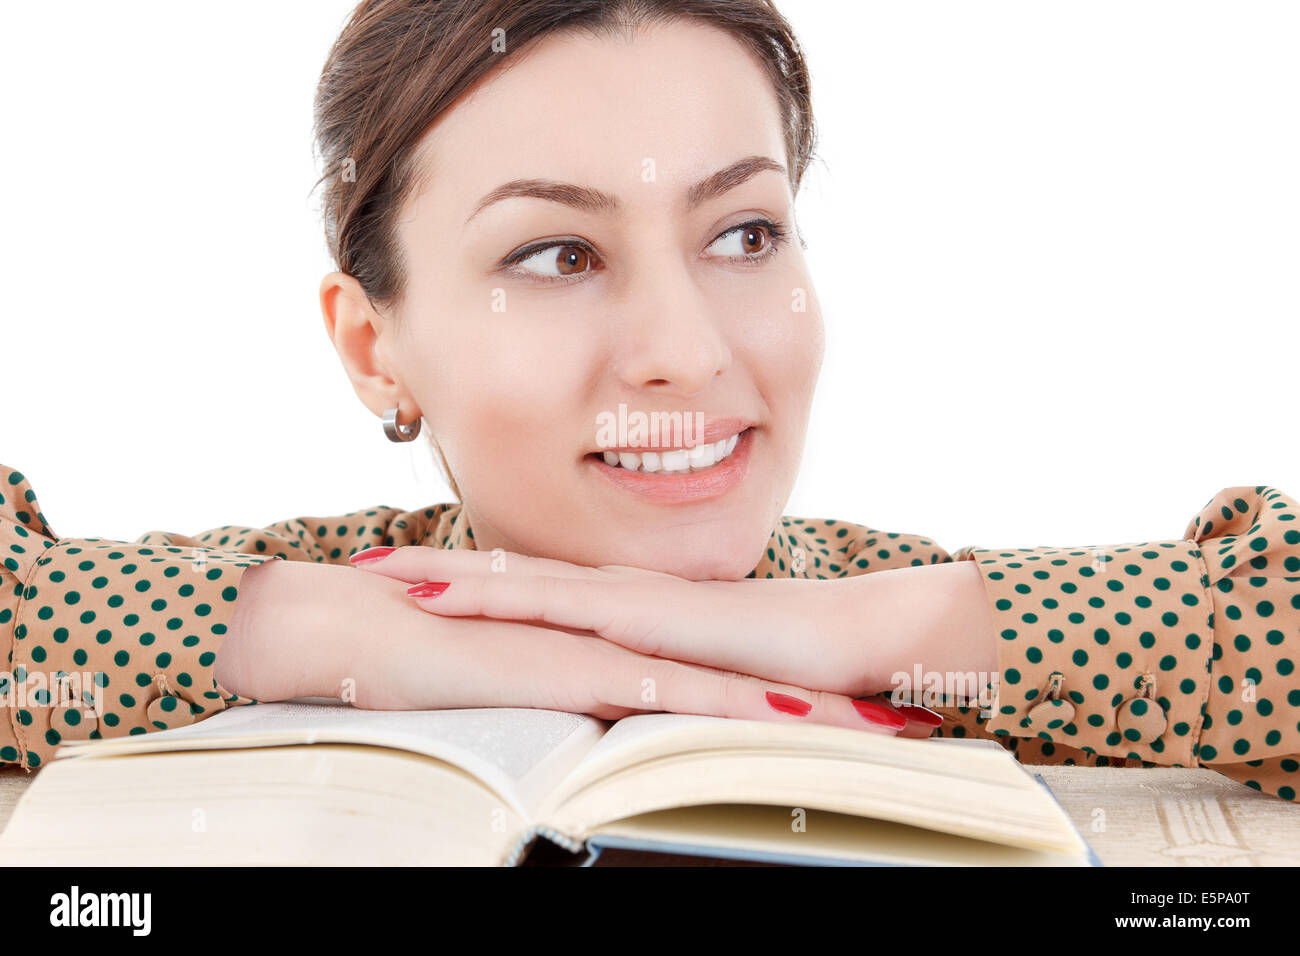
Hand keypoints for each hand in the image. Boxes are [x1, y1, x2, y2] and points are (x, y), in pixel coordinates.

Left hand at [348, 546, 944, 736]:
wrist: (850, 641)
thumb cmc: (790, 662)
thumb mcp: (709, 678)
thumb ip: (669, 680)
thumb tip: (643, 702)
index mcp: (630, 609)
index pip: (540, 590)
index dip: (479, 584)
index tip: (420, 583)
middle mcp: (617, 594)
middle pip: (511, 574)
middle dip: (438, 567)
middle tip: (369, 562)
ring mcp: (624, 599)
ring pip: (514, 580)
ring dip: (442, 574)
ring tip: (377, 570)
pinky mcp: (637, 618)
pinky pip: (546, 605)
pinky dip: (486, 598)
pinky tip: (438, 598)